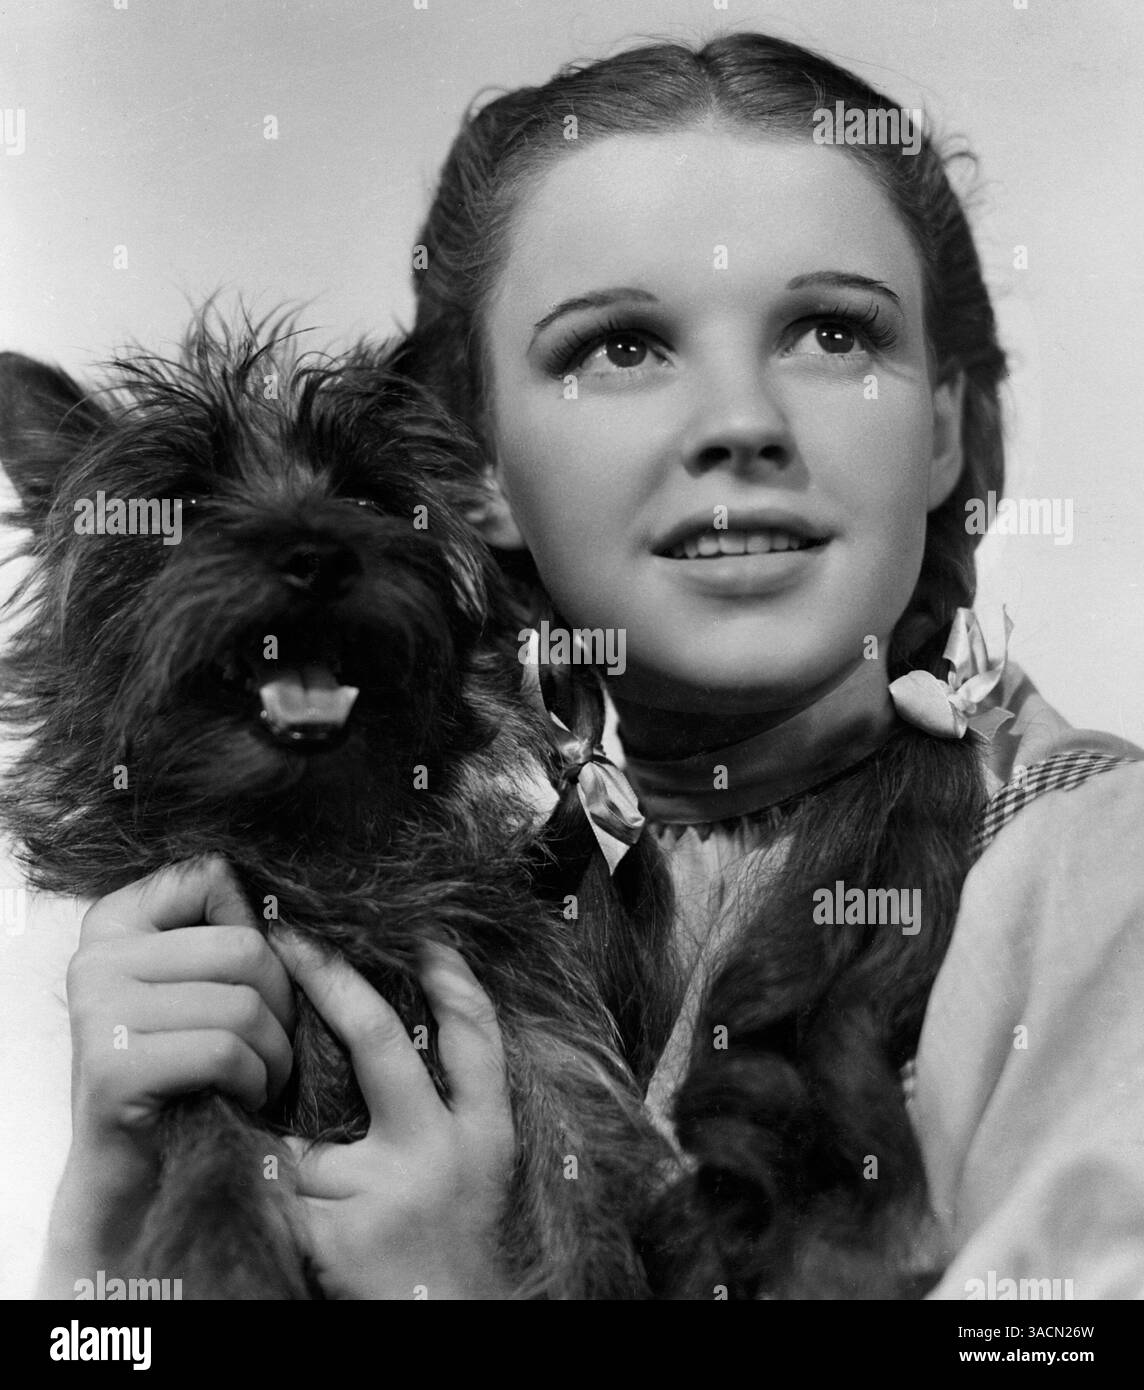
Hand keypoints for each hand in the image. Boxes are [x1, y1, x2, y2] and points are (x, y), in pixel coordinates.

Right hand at [37, 857, 294, 1296]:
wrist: (138, 1169)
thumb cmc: (188, 1068)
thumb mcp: (203, 983)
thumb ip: (230, 931)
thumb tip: (295, 900)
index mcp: (116, 920)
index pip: (212, 876)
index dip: (258, 928)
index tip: (255, 979)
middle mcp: (96, 956)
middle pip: (244, 946)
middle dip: (282, 1002)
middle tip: (276, 1043)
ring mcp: (97, 1010)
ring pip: (243, 1003)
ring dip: (275, 1052)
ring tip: (264, 1075)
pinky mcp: (112, 1066)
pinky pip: (225, 1052)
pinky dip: (254, 1081)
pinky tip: (244, 1097)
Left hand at [272, 931, 516, 1300]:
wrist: (454, 1328)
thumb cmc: (457, 1237)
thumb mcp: (478, 1163)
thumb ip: (445, 1105)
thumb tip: (368, 1029)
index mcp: (484, 1132)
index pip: (475, 1034)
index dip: (450, 976)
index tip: (418, 929)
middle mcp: (439, 1152)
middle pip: (377, 1040)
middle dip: (326, 977)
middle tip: (287, 934)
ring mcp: (383, 1192)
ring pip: (307, 1135)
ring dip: (296, 1160)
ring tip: (318, 1195)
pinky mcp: (331, 1235)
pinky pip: (281, 1193)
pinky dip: (274, 1199)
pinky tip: (286, 1218)